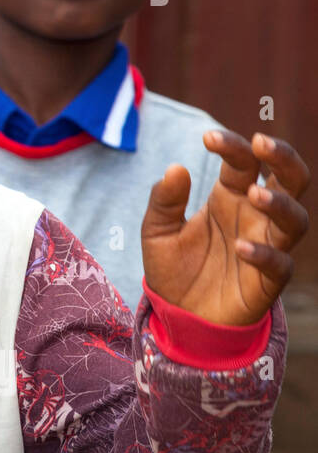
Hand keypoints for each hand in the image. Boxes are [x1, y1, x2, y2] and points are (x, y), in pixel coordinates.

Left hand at [142, 131, 309, 325]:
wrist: (177, 315)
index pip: (244, 162)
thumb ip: (164, 201)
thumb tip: (175, 167)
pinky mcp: (267, 281)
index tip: (208, 137)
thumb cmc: (173, 267)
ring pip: (296, 219)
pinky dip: (265, 254)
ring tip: (254, 193)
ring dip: (280, 203)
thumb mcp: (156, 231)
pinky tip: (241, 248)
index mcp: (230, 196)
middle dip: (283, 158)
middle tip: (261, 142)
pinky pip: (280, 265)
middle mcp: (254, 216)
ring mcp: (266, 246)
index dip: (232, 145)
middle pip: (290, 180)